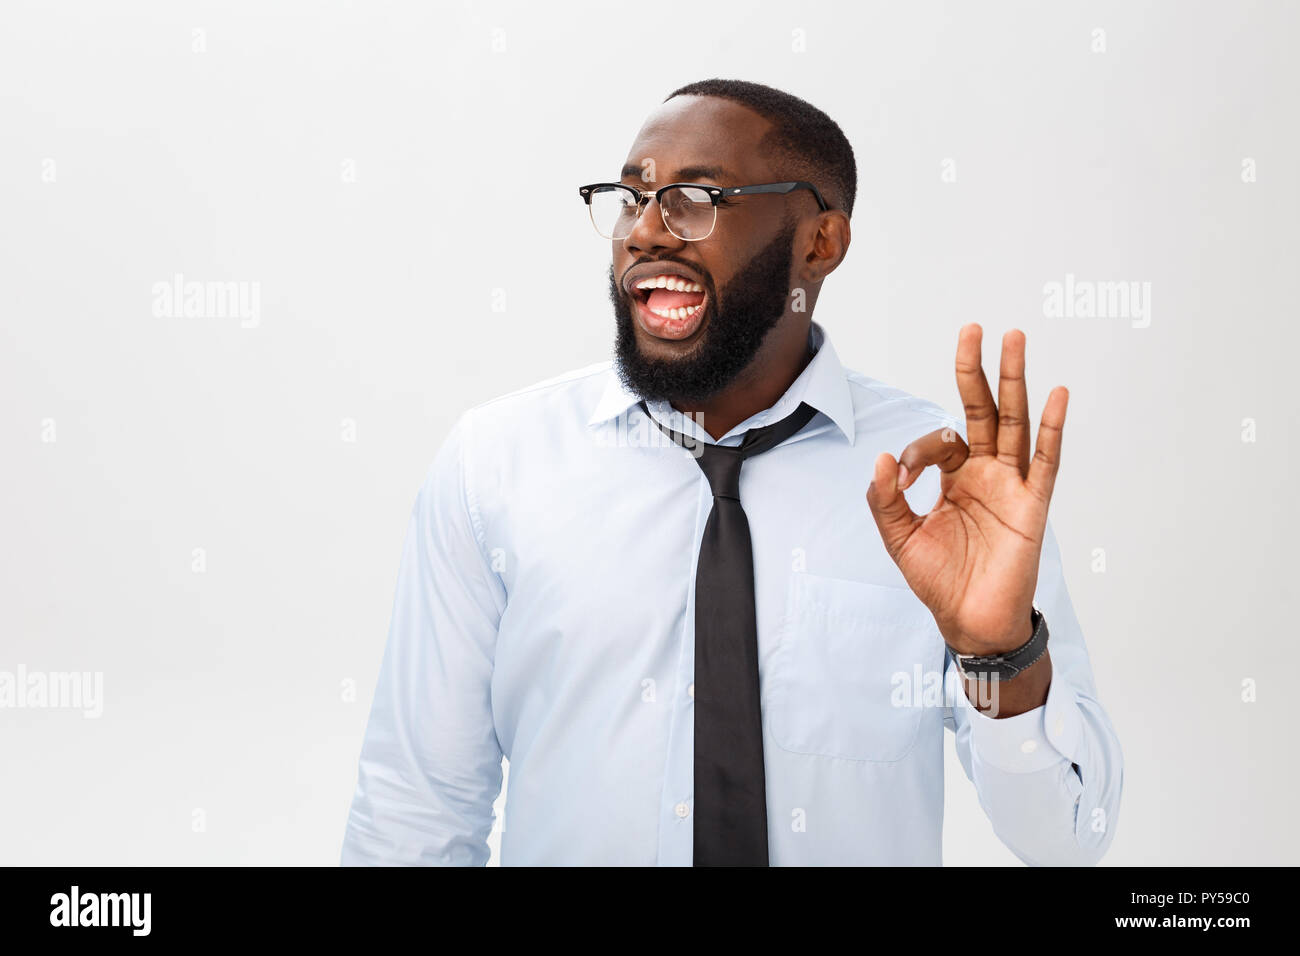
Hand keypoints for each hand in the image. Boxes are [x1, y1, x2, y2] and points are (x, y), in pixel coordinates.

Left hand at [865, 325, 1067, 654]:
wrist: (969, 621)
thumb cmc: (938, 580)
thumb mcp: (899, 538)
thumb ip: (886, 499)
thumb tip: (881, 458)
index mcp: (954, 478)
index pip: (938, 441)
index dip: (915, 454)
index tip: (900, 482)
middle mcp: (984, 473)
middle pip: (983, 410)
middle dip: (976, 371)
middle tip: (973, 328)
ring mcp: (1010, 485)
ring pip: (1014, 423)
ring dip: (1013, 381)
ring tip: (1013, 339)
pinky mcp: (1031, 505)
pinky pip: (1044, 462)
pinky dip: (1050, 429)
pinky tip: (1056, 395)